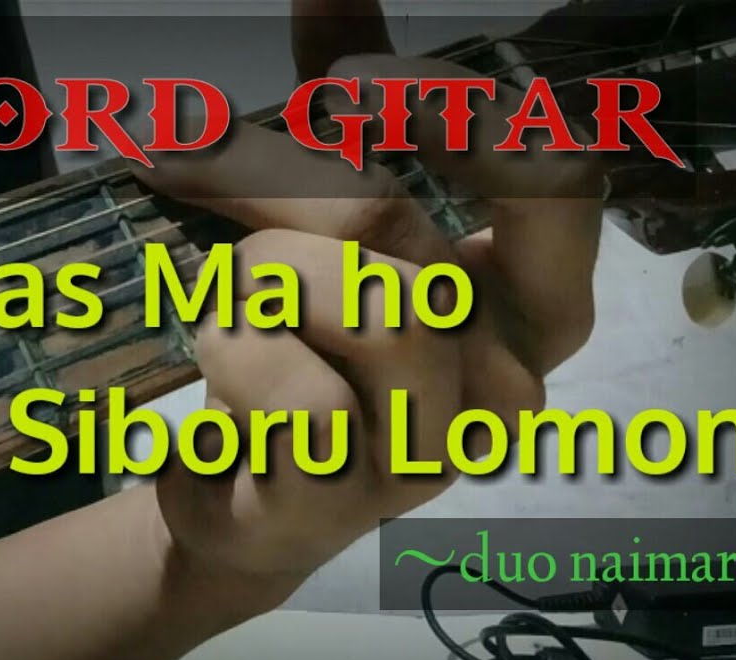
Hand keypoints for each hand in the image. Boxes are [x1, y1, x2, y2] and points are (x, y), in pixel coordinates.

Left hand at [135, 1, 601, 594]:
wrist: (248, 497)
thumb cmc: (307, 355)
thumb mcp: (329, 229)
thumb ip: (346, 118)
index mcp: (529, 301)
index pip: (557, 180)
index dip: (459, 111)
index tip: (347, 83)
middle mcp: (505, 375)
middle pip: (393, 216)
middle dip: (265, 170)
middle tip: (178, 154)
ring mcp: (435, 448)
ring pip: (354, 298)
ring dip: (249, 270)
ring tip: (219, 293)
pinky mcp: (353, 499)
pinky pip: (293, 390)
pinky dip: (232, 349)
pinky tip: (221, 362)